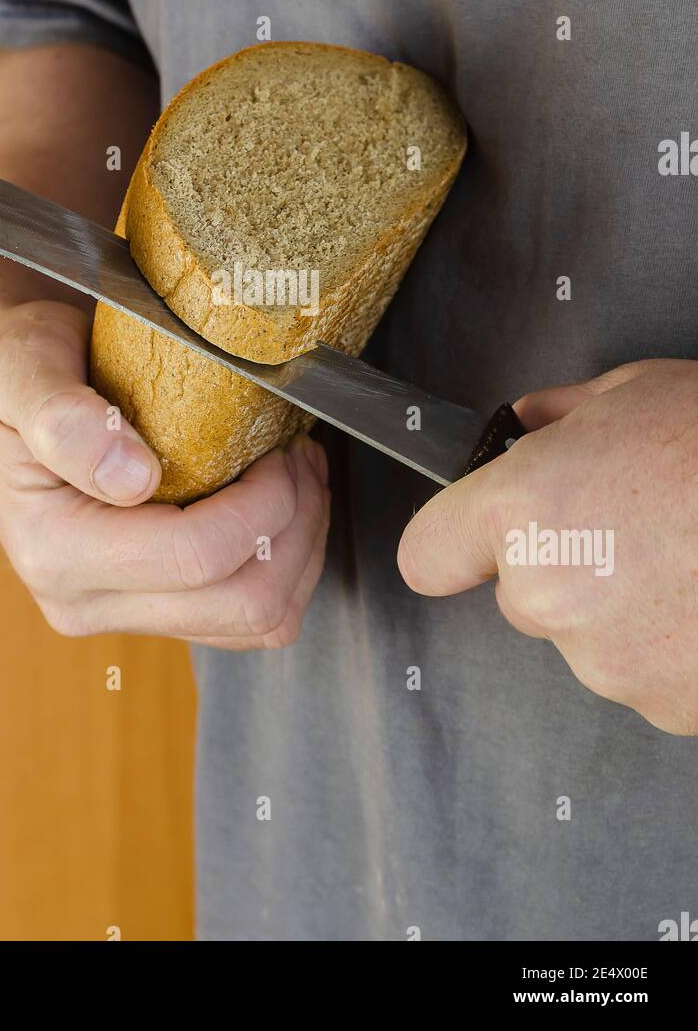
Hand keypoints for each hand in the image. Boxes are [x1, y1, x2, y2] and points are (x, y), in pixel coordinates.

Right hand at [0, 298, 329, 648]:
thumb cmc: (14, 364)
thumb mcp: (23, 369)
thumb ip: (66, 420)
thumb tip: (132, 480)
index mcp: (54, 552)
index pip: (196, 557)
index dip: (263, 504)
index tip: (276, 443)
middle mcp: (85, 600)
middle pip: (242, 604)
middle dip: (294, 526)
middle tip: (296, 455)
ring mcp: (122, 612)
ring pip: (259, 622)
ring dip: (299, 546)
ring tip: (296, 472)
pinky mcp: (154, 607)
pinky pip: (250, 618)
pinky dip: (286, 561)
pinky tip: (280, 500)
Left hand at [397, 359, 697, 733]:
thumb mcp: (637, 391)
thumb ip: (560, 415)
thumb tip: (529, 423)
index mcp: (525, 511)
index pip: (427, 555)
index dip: (453, 542)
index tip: (472, 538)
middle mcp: (549, 597)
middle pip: (520, 596)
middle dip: (561, 566)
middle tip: (632, 526)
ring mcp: (610, 663)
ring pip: (588, 639)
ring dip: (622, 610)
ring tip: (686, 559)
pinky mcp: (666, 707)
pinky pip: (646, 673)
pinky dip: (672, 646)